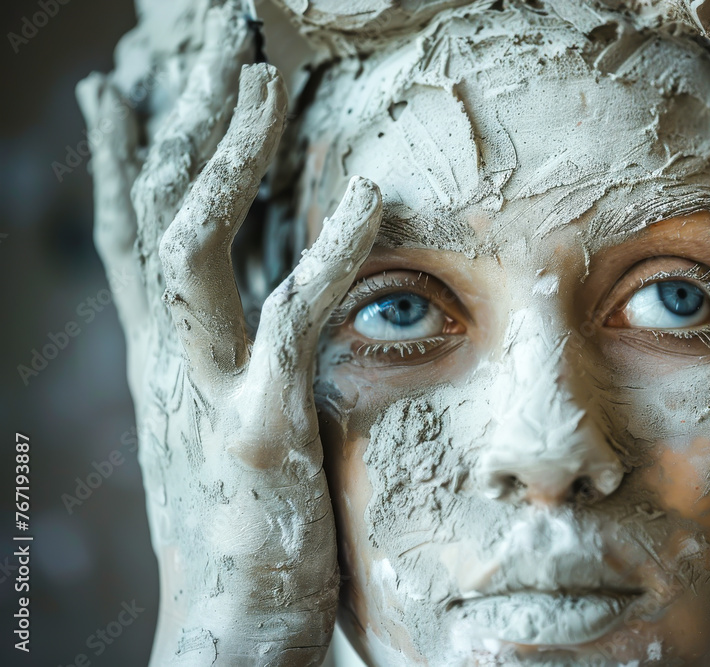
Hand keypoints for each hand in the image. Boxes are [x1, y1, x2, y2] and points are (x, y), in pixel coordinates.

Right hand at [77, 4, 382, 663]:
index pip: (130, 234)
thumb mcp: (217, 426)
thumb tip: (258, 300)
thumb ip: (230, 357)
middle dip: (177, 119)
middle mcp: (166, 360)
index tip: (123, 87)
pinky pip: (288, 316)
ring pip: (193, 243)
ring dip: (226, 157)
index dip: (122, 157)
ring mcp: (202, 390)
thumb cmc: (240, 527)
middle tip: (209, 38)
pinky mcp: (252, 429)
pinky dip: (330, 249)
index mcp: (161, 358)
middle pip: (153, 211)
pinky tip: (367, 193)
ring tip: (261, 80)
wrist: (228, 627)